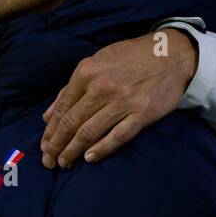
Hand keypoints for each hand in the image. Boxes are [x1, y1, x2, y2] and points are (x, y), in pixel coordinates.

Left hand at [41, 28, 197, 168]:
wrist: (171, 53)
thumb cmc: (130, 57)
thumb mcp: (96, 63)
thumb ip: (70, 89)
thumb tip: (47, 116)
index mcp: (86, 72)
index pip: (62, 108)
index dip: (50, 131)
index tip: (44, 146)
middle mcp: (101, 88)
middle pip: (72, 123)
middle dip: (56, 145)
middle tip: (48, 161)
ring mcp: (123, 102)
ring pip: (90, 132)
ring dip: (73, 151)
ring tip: (64, 163)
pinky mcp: (142, 114)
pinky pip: (118, 136)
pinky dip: (101, 149)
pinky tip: (89, 159)